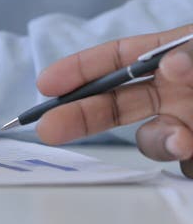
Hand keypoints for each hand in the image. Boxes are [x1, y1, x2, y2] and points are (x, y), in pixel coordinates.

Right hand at [35, 24, 192, 176]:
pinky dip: (190, 162)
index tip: (46, 84)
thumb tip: (171, 66)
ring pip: (151, 140)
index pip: (121, 58)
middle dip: (81, 116)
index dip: (80, 69)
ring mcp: (190, 123)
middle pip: (118, 104)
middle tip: (48, 130)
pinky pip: (184, 166)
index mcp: (180, 56)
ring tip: (185, 143)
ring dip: (159, 143)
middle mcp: (180, 92)